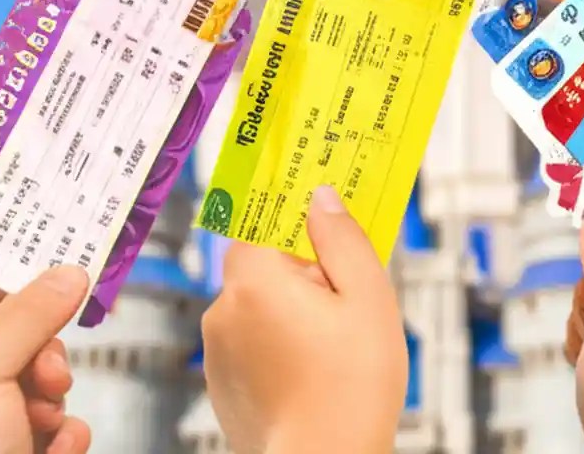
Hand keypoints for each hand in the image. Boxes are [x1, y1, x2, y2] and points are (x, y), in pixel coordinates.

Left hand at [0, 266, 91, 453]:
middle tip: (50, 368)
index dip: (4, 283)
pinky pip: (43, 425)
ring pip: (32, 380)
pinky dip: (58, 434)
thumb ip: (28, 315)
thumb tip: (67, 272)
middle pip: (6, 335)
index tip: (55, 275)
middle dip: (40, 352)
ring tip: (48, 419)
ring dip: (52, 397)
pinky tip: (58, 447)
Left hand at [202, 186, 407, 453]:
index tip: (321, 222)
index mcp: (254, 280)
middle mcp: (223, 311)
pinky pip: (251, 345)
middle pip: (262, 266)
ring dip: (289, 312)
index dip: (295, 221)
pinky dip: (277, 348)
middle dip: (301, 274)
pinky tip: (313, 371)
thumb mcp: (367, 297)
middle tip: (344, 300)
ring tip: (332, 346)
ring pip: (257, 307)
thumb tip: (320, 197)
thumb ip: (342, 238)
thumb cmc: (352, 385)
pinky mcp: (222, 384)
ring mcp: (217, 351)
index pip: (262, 222)